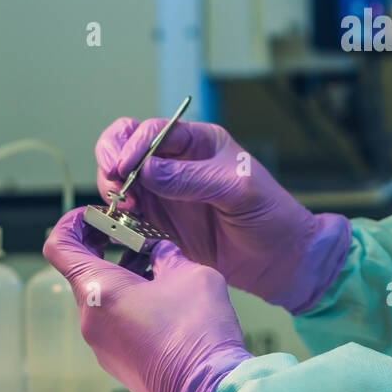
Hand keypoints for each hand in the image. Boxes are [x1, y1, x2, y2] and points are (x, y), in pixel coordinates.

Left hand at [42, 208, 251, 391]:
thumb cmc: (197, 334)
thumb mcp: (190, 273)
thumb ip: (167, 255)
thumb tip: (158, 252)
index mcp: (99, 291)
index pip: (59, 246)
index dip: (72, 223)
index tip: (93, 214)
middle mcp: (90, 320)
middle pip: (83, 272)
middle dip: (106, 248)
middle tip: (134, 236)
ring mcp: (102, 346)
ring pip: (101, 298)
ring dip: (122, 276)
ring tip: (158, 267)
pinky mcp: (117, 363)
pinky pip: (113, 322)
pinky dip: (129, 302)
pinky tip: (163, 299)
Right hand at [95, 117, 351, 313]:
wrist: (280, 261)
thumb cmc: (271, 216)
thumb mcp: (238, 190)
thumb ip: (193, 178)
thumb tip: (147, 170)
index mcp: (199, 143)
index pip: (153, 131)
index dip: (132, 144)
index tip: (124, 167)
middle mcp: (177, 163)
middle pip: (126, 148)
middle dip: (111, 160)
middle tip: (115, 185)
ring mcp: (166, 194)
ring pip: (121, 180)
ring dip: (112, 190)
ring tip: (125, 209)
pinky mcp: (161, 223)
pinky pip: (127, 214)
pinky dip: (117, 217)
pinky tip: (124, 226)